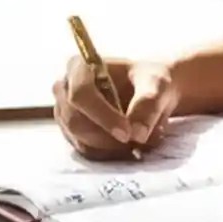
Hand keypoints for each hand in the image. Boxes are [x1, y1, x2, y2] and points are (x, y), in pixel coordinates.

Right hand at [53, 56, 179, 159]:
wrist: (152, 92)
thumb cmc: (150, 80)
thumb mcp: (157, 84)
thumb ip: (148, 104)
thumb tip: (137, 134)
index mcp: (80, 67)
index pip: (81, 94)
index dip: (102, 116)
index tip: (127, 133)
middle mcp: (65, 89)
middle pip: (75, 121)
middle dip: (106, 137)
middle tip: (136, 142)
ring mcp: (65, 112)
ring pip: (79, 139)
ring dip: (109, 147)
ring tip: (137, 143)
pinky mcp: (71, 132)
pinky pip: (84, 150)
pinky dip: (107, 154)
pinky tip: (127, 148)